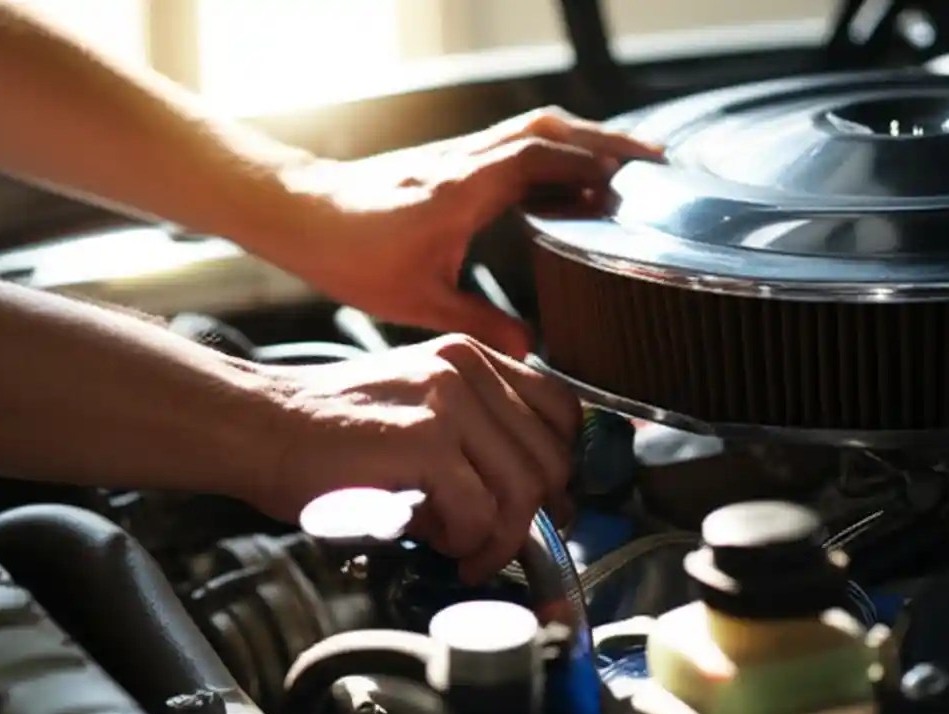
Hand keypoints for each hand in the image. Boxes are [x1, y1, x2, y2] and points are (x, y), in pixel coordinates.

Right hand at [254, 333, 580, 583]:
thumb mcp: (414, 412)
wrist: (258, 427)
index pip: (560, 410)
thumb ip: (473, 438)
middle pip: (550, 457)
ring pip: (523, 488)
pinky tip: (438, 542)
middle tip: (499, 544)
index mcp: (469, 358)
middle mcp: (465, 369)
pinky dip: (466, 541)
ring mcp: (446, 400)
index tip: (542, 505)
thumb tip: (527, 502)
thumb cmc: (326, 433)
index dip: (559, 467)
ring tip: (466, 553)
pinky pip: (480, 511)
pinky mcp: (424, 440)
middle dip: (534, 516)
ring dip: (499, 537)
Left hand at [271, 106, 661, 358]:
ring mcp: (456, 156)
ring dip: (576, 139)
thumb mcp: (418, 301)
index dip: (590, 163)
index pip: (541, 158)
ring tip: (616, 163)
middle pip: (547, 129)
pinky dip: (546, 150)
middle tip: (647, 159)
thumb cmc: (350, 253)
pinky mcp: (446, 161)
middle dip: (601, 139)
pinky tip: (557, 176)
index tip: (632, 175)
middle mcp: (465, 162)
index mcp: (465, 190)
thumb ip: (477, 324)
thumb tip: (528, 350)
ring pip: (528, 128)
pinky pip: (509, 142)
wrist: (302, 216)